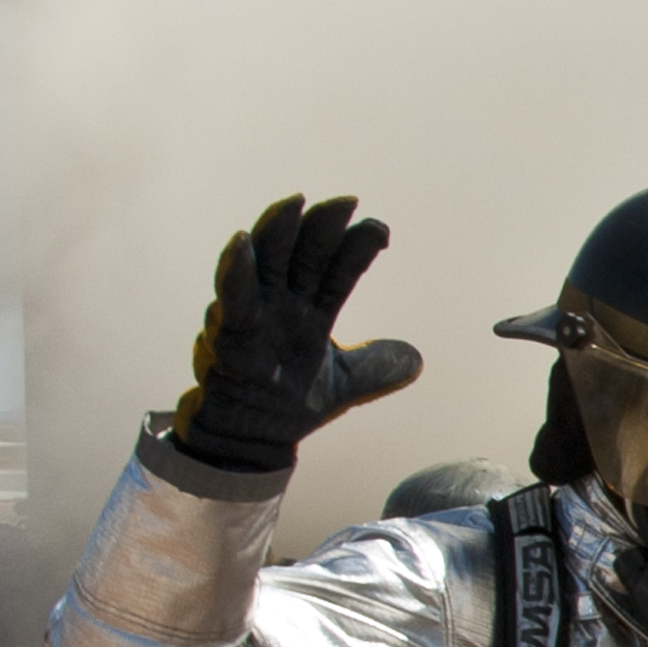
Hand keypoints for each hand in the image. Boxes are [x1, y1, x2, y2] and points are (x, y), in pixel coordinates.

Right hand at [173, 194, 422, 473]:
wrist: (247, 444)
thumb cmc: (285, 405)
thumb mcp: (343, 387)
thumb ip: (376, 369)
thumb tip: (416, 359)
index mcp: (309, 313)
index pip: (335, 271)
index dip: (355, 248)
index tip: (380, 231)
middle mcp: (282, 306)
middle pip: (301, 256)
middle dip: (321, 227)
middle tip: (345, 202)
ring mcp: (256, 317)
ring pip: (265, 264)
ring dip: (279, 232)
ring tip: (296, 202)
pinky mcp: (231, 335)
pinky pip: (233, 299)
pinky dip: (235, 270)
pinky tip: (241, 240)